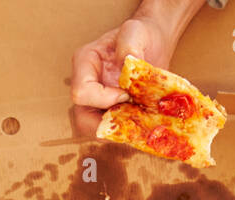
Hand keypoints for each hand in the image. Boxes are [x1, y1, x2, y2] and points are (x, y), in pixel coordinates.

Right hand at [71, 16, 175, 134]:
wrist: (153, 44)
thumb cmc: (141, 35)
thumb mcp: (135, 31)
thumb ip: (129, 45)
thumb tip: (127, 65)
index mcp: (85, 63)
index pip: (81, 92)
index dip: (104, 99)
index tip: (127, 93)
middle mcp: (86, 85)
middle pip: (83, 120)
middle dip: (108, 125)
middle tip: (133, 119)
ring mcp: (97, 102)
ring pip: (97, 131)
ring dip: (120, 131)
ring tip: (140, 121)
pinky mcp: (110, 113)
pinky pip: (113, 132)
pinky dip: (128, 133)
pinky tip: (144, 124)